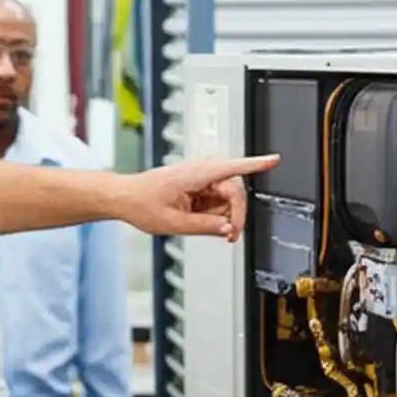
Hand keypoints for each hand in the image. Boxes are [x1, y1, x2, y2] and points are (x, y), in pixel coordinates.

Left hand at [118, 155, 279, 240]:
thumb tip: (227, 228)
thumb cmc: (140, 203)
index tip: (274, 160)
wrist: (123, 198)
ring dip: (223, 217)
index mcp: (194, 175)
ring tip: (207, 229)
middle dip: (235, 215)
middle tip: (229, 236)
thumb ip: (204, 226)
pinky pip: (215, 203)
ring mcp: (199, 181)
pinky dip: (214, 216)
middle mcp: (199, 174)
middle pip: (233, 192)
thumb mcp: (173, 223)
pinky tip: (201, 223)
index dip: (255, 164)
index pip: (231, 168)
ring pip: (226, 200)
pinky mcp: (197, 189)